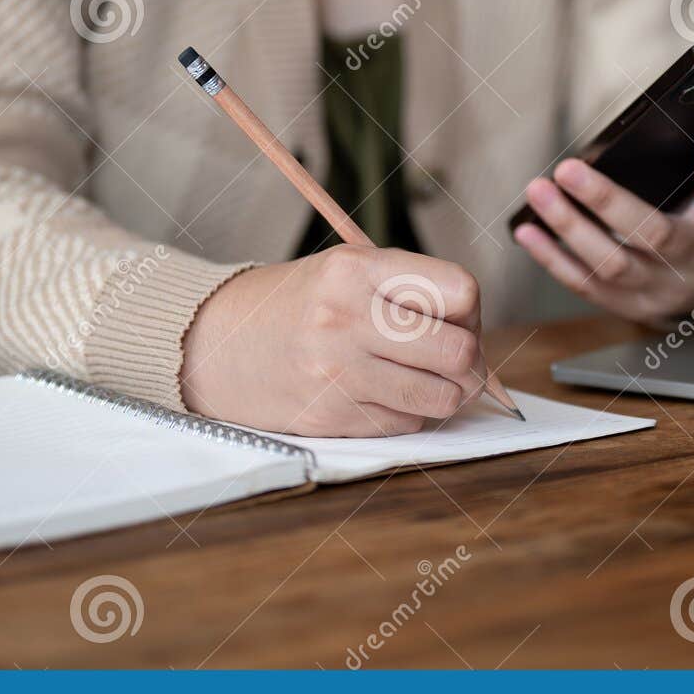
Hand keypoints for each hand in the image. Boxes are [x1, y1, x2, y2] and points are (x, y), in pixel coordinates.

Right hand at [179, 246, 485, 435]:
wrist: (214, 342)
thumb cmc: (296, 304)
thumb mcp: (347, 270)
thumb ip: (411, 290)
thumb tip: (479, 341)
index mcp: (356, 269)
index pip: (461, 291)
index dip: (471, 310)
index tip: (456, 318)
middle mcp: (346, 318)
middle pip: (460, 351)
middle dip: (468, 359)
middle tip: (449, 357)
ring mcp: (337, 373)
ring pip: (442, 397)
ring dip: (443, 393)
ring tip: (418, 377)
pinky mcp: (330, 417)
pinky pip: (405, 425)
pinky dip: (405, 413)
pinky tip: (379, 393)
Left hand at [513, 106, 693, 324]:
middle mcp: (692, 262)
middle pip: (650, 233)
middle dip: (605, 200)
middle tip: (567, 168)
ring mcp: (658, 289)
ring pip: (609, 264)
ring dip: (568, 228)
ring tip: (539, 191)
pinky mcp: (626, 305)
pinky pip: (585, 284)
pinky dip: (552, 259)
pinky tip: (527, 232)